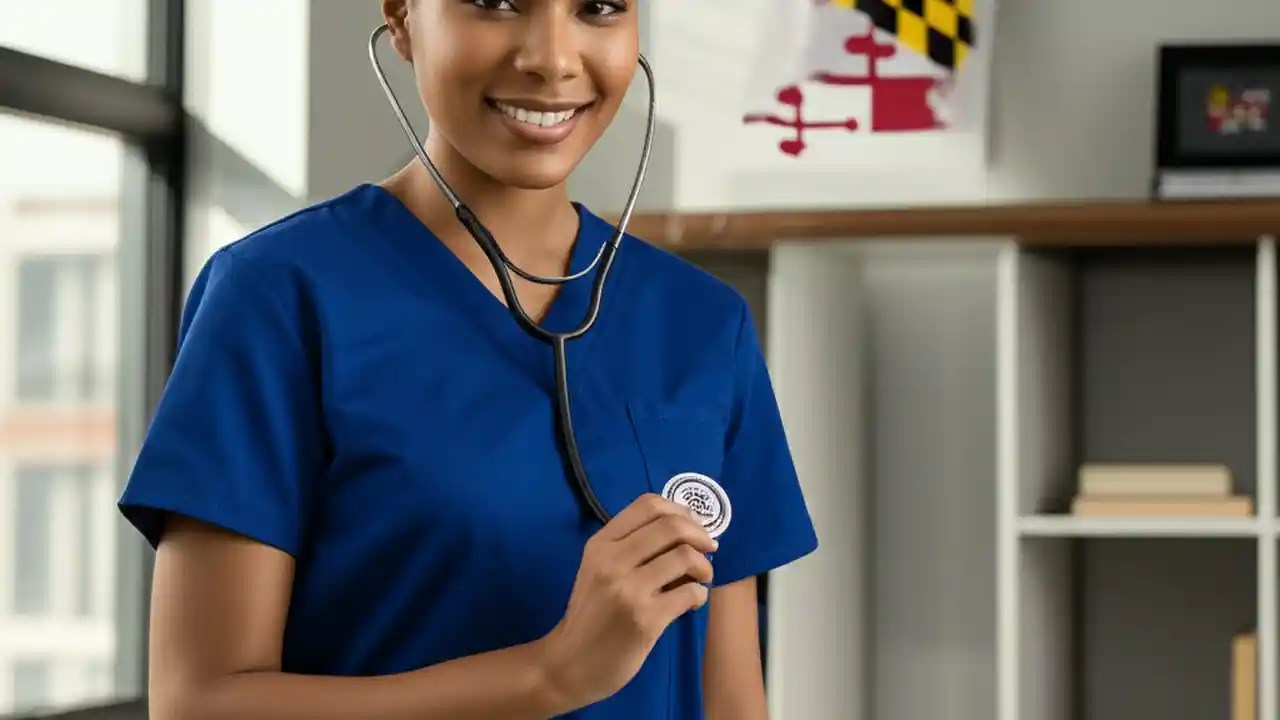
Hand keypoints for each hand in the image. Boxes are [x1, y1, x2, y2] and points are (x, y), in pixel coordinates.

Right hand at [538, 494, 717, 710]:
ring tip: (701, 578)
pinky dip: (700, 594)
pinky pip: (690, 593)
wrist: (569, 663)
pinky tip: (692, 601)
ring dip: (704, 566)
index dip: (680, 510)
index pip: (648, 504)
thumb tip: (684, 529)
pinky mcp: (645, 620)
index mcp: (600, 544)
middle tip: (709, 549)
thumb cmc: (590, 614)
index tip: (693, 525)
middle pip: (672, 526)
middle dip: (701, 535)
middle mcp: (612, 561)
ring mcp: (628, 590)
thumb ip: (630, 547)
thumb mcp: (597, 569)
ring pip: (685, 556)